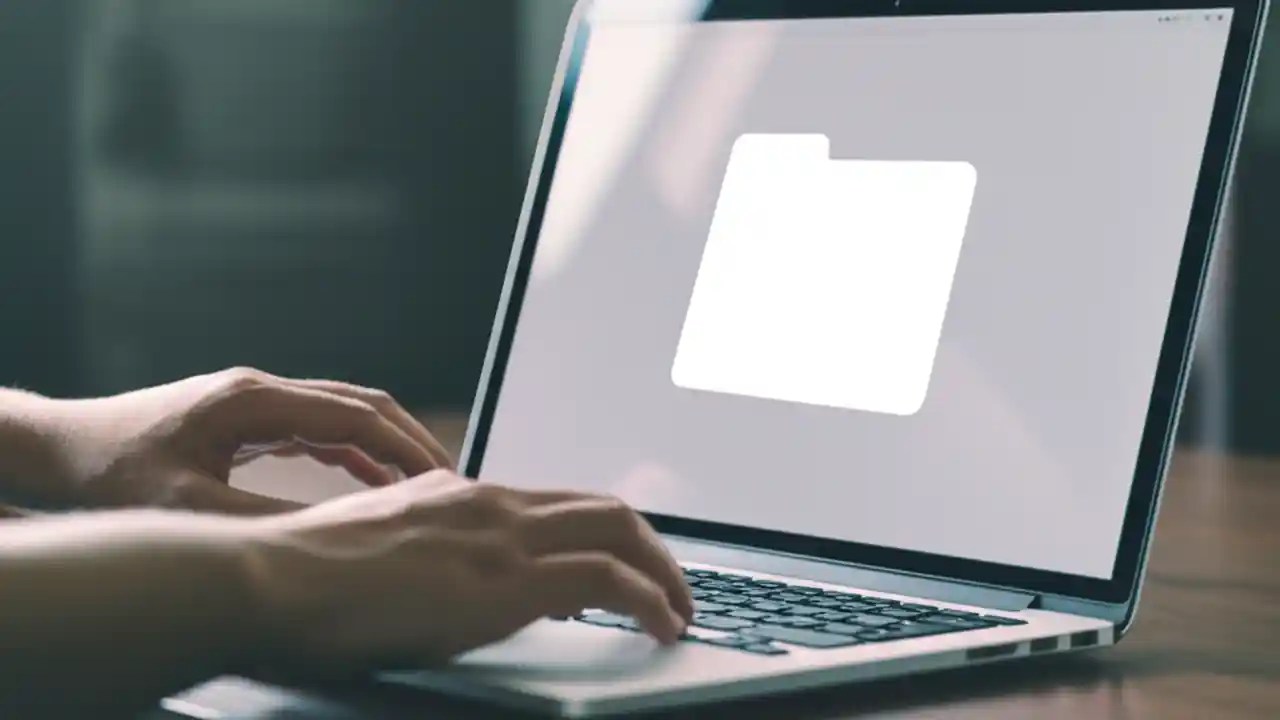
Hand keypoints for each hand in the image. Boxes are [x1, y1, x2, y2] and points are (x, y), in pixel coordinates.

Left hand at [44, 367, 451, 514]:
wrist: (67, 448)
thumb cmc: (115, 474)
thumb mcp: (190, 507)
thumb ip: (264, 519)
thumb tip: (337, 535)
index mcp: (254, 402)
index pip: (353, 414)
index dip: (403, 446)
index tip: (440, 477)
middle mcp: (262, 390)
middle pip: (360, 403)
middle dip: (409, 440)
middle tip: (449, 480)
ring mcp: (258, 399)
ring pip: (344, 412)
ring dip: (386, 445)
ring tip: (423, 484)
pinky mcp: (251, 416)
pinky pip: (320, 426)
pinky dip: (354, 450)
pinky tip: (373, 480)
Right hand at [243, 472, 694, 671]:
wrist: (263, 580)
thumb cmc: (299, 579)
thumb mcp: (376, 551)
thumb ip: (424, 551)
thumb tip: (451, 578)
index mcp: (459, 496)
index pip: (555, 502)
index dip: (600, 534)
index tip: (620, 570)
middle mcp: (488, 503)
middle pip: (601, 506)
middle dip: (652, 546)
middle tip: (672, 585)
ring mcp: (498, 537)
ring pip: (617, 529)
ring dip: (664, 570)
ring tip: (681, 608)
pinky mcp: (503, 581)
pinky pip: (607, 578)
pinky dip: (651, 596)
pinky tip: (664, 624)